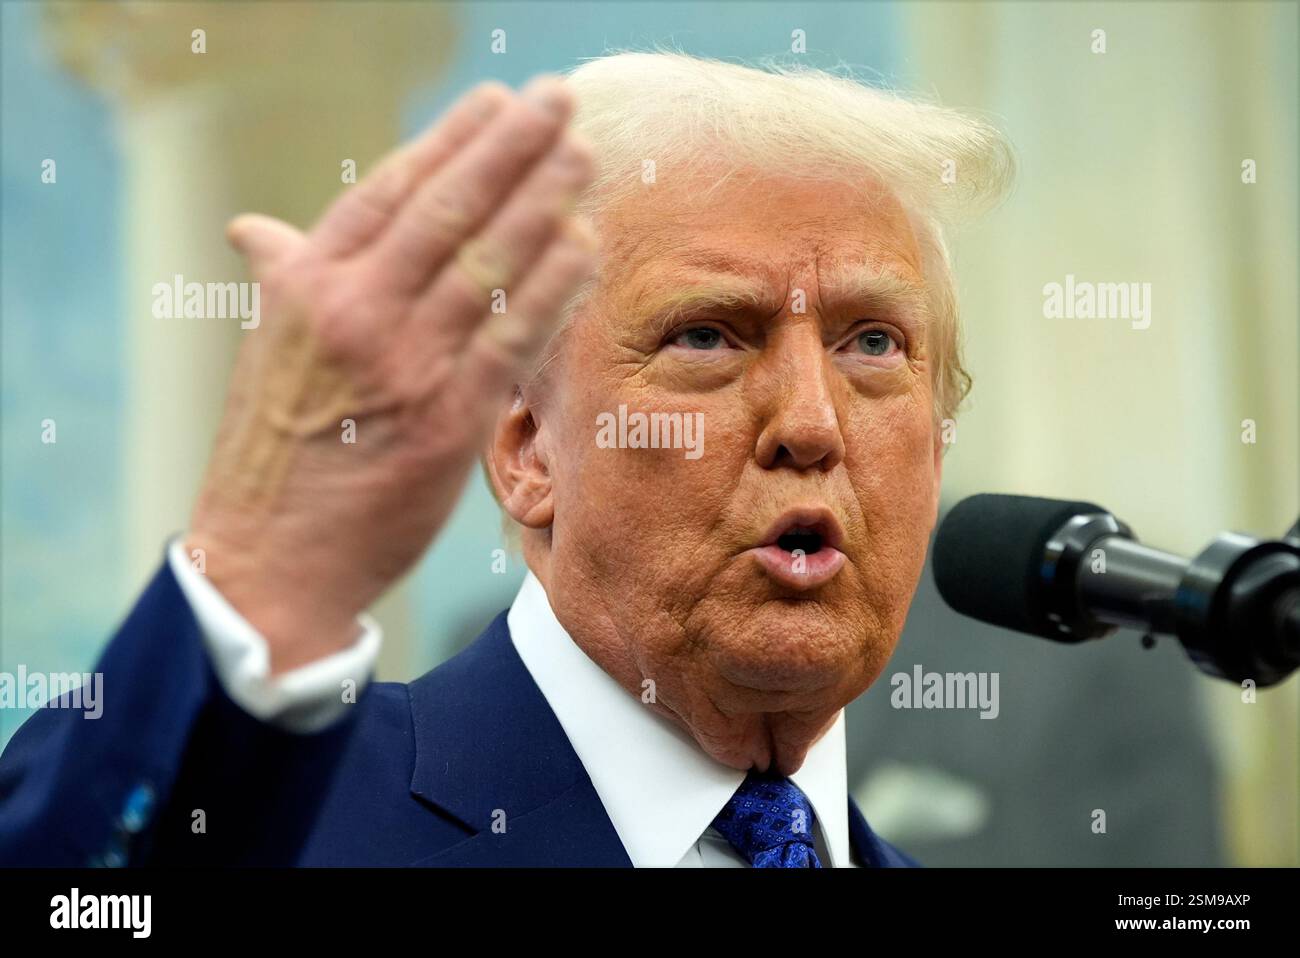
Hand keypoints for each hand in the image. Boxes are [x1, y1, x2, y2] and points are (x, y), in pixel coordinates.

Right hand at [185, 75, 597, 672]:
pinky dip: (554, 289)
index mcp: (305, 286)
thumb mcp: (265, 351)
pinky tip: (586, 247)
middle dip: (512, 148)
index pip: (388, 189)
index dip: (453, 140)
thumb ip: (281, 279)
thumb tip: (253, 228)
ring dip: (544, 203)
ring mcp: (403, 364)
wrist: (274, 556)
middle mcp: (353, 311)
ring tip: (583, 158)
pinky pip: (513, 339)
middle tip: (560, 101)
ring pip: (488, 264)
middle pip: (448, 210)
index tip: (499, 101)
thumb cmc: (275, 449)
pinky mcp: (448, 419)